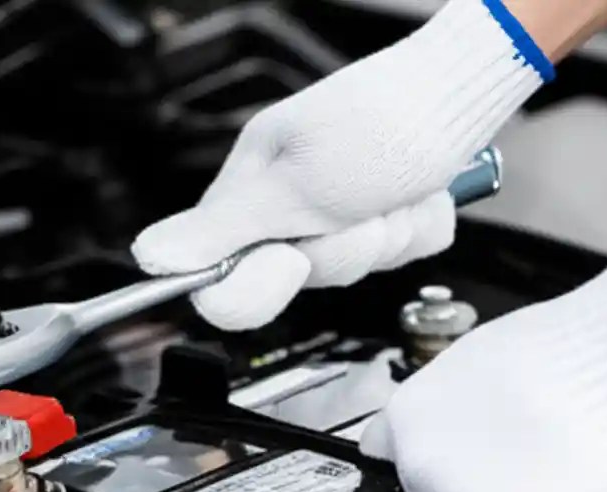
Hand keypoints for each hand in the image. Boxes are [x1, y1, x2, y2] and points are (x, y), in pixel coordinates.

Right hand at [132, 0, 550, 329]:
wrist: (457, 90)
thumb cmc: (376, 118)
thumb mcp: (290, 184)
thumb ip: (219, 231)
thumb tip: (148, 256)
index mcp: (251, 193)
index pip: (222, 282)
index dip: (256, 286)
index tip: (289, 259)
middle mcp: (293, 204)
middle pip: (300, 281)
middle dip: (340, 252)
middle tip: (355, 209)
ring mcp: (344, 210)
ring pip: (357, 268)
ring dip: (386, 235)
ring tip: (390, 191)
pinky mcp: (389, 212)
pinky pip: (402, 253)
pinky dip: (417, 226)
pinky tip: (415, 191)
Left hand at [359, 207, 606, 491]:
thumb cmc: (561, 351)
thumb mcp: (472, 362)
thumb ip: (436, 411)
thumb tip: (411, 434)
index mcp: (409, 425)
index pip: (409, 468)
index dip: (452, 465)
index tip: (475, 465)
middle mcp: (427, 476)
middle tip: (532, 458)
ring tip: (560, 464)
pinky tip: (580, 484)